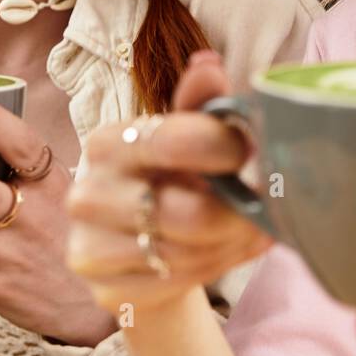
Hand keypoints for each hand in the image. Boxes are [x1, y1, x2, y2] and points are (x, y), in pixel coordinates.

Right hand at [66, 50, 272, 316]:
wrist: (135, 246)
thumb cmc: (166, 178)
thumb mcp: (183, 136)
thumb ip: (198, 104)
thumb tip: (208, 64)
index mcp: (107, 144)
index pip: (176, 142)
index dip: (227, 148)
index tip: (252, 153)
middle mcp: (88, 194)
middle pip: (190, 215)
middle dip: (240, 214)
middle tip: (266, 207)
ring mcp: (89, 247)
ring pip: (188, 254)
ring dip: (234, 244)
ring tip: (252, 229)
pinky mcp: (104, 291)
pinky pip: (177, 285)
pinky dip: (216, 269)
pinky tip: (229, 251)